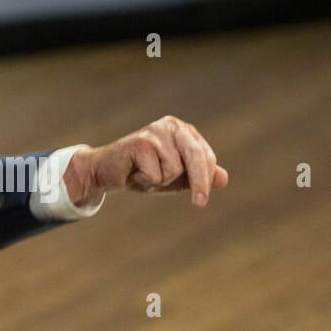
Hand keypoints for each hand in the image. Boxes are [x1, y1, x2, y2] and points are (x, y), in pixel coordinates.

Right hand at [63, 115, 227, 207]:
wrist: (106, 172)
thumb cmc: (143, 173)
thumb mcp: (176, 178)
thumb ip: (199, 176)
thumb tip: (223, 178)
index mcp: (183, 131)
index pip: (205, 156)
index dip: (205, 179)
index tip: (201, 200)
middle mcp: (171, 126)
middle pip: (196, 156)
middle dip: (200, 182)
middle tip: (200, 205)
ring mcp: (155, 132)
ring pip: (174, 169)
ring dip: (160, 181)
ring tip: (145, 175)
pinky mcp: (141, 142)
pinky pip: (156, 174)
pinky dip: (146, 181)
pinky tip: (134, 173)